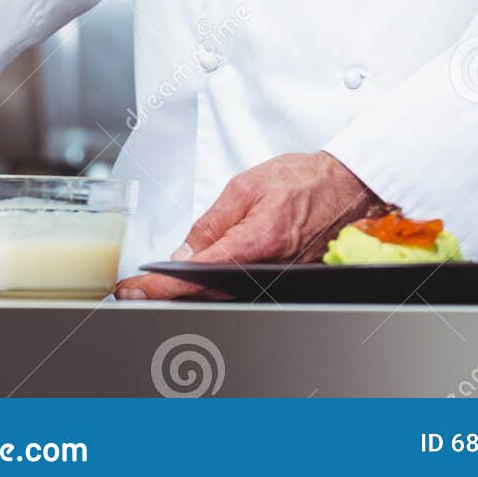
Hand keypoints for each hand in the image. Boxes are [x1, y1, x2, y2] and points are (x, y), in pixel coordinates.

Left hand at [115, 150, 379, 300]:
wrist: (342, 187)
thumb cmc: (302, 180)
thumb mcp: (246, 186)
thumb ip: (212, 222)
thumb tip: (184, 253)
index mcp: (258, 240)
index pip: (199, 273)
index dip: (161, 286)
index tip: (135, 290)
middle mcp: (268, 269)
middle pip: (208, 293)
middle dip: (166, 296)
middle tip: (134, 293)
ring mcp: (276, 280)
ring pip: (222, 295)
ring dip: (187, 295)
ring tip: (154, 289)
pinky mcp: (280, 282)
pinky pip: (240, 290)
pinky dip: (213, 290)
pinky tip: (191, 284)